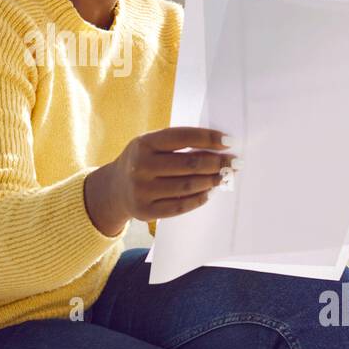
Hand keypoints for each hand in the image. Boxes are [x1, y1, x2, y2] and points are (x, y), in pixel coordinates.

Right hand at [85, 127, 237, 235]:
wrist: (115, 188)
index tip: (230, 140)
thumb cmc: (144, 161)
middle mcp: (140, 166)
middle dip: (217, 162)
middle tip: (234, 162)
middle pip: (189, 164)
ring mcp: (141, 190)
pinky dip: (199, 199)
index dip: (209, 138)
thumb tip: (219, 147)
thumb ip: (178, 144)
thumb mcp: (150, 144)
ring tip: (224, 177)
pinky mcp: (145, 211)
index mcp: (143, 143)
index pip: (182, 137)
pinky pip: (180, 206)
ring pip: (187, 186)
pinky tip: (209, 192)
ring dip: (211, 181)